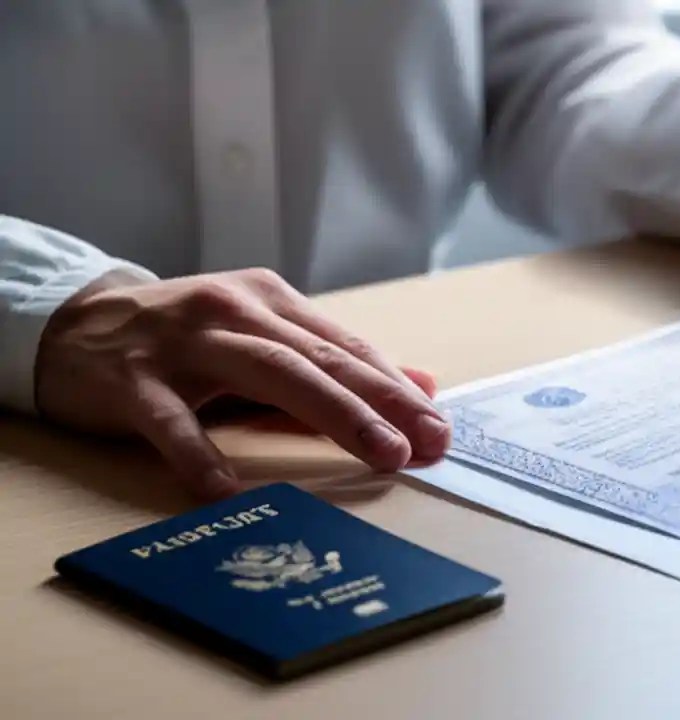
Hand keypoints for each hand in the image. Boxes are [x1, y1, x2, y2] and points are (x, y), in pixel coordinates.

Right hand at [35, 268, 450, 499]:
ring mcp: (185, 344)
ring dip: (332, 415)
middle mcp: (236, 313)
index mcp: (272, 303)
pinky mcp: (133, 381)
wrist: (72, 324)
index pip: (348, 347)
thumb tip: (421, 384)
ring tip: (378, 454)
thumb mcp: (264, 341)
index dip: (397, 389)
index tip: (440, 428)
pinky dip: (200, 453)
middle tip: (427, 443)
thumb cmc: (184, 342)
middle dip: (382, 402)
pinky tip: (226, 490)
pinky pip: (171, 420)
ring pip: (270, 374)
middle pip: (322, 358)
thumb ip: (335, 365)